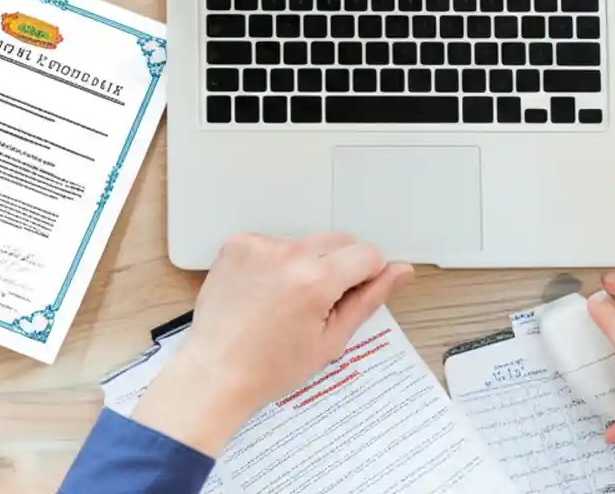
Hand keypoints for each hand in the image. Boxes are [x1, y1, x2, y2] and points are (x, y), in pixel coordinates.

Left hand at [130, 233, 413, 455]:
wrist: (215, 372)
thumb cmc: (267, 368)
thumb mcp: (331, 340)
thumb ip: (369, 299)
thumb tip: (399, 272)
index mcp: (315, 280)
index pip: (367, 254)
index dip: (367, 277)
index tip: (349, 298)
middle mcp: (287, 255)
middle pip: (339, 241)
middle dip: (339, 268)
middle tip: (318, 306)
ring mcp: (259, 246)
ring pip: (307, 242)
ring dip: (307, 264)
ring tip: (286, 302)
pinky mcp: (238, 245)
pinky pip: (275, 243)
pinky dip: (277, 262)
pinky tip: (265, 292)